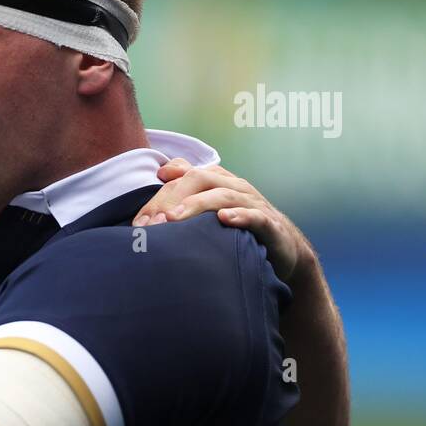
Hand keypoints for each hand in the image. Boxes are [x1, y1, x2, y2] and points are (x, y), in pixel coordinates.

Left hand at [132, 160, 308, 281]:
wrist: (285, 249)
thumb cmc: (239, 229)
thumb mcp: (210, 209)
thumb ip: (186, 192)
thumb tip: (160, 176)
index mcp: (218, 181)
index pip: (184, 176)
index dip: (160, 194)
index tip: (140, 219)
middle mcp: (235, 187)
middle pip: (200, 179)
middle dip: (172, 198)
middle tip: (153, 222)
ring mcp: (253, 204)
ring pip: (224, 195)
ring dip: (198, 205)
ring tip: (176, 217)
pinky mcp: (270, 225)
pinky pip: (256, 217)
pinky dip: (240, 216)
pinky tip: (224, 219)